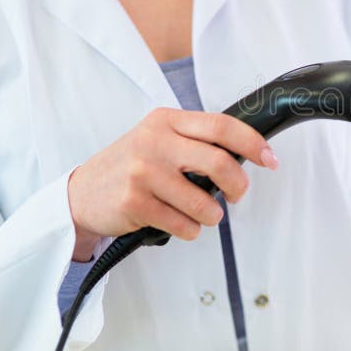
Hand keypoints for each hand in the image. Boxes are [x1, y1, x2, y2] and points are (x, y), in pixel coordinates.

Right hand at [67, 108, 279, 260]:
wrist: (80, 194)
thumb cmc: (130, 166)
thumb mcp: (158, 139)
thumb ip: (195, 140)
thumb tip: (247, 154)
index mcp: (166, 121)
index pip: (221, 126)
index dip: (252, 143)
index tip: (270, 159)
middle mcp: (154, 141)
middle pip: (219, 162)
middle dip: (239, 185)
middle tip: (238, 195)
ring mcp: (143, 172)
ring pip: (204, 202)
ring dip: (211, 215)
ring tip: (202, 214)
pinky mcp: (134, 202)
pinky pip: (184, 224)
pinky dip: (190, 230)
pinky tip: (179, 223)